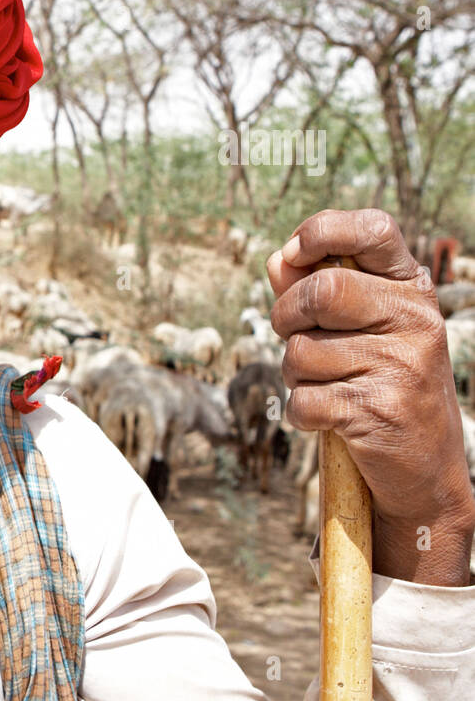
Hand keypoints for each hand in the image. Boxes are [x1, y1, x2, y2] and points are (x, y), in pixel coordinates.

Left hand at [267, 208, 473, 585]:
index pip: (373, 229)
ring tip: (328, 387)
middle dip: (287, 316)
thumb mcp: (360, 332)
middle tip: (294, 336)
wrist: (424, 471)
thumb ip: (315, 292)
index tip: (294, 251)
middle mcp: (415, 320)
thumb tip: (276, 259)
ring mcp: (402, 366)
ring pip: (302, 351)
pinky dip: (302, 414)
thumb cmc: (380, 386)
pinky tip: (330, 420)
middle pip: (323, 291)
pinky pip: (304, 401)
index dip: (322, 229)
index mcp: (411, 290)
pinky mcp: (380, 411)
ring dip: (295, 376)